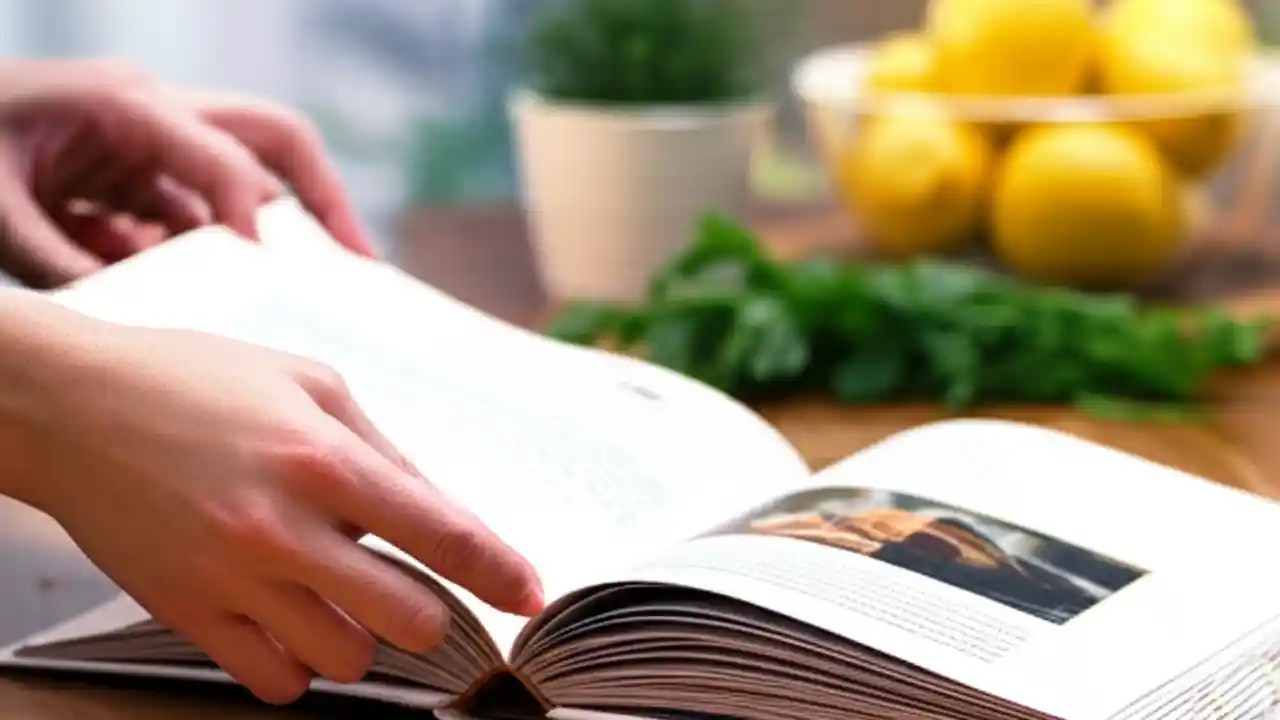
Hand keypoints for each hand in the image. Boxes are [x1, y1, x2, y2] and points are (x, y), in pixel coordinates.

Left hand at [0, 59, 373, 287]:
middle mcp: (155, 112)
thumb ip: (71, 272)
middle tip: (359, 263)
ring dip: (257, 236)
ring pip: (240, 178)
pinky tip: (181, 293)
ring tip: (292, 298)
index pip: (227, 158)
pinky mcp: (132, 164)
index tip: (274, 275)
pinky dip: (193, 251)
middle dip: (324, 199)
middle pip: (274, 140)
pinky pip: (187, 210)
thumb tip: (146, 332)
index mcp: (128, 106)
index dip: (255, 219)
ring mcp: (149, 135)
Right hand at [0, 295, 542, 703]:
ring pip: (345, 661)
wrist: (72, 406)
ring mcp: (231, 578)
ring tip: (337, 592)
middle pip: (406, 620)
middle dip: (428, 612)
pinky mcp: (186, 613)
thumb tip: (442, 513)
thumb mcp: (310, 384)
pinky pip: (273, 682)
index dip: (502, 573)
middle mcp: (283, 528)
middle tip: (409, 586)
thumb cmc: (200, 380)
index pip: (444, 535)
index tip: (530, 597)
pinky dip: (298, 663)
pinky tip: (290, 618)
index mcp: (325, 459)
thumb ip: (383, 452)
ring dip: (361, 637)